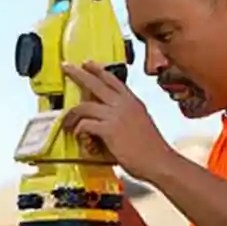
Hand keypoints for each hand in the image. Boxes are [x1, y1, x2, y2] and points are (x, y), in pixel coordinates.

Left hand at [60, 61, 175, 182]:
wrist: (158, 162)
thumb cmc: (151, 149)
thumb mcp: (140, 123)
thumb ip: (124, 117)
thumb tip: (107, 121)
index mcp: (133, 102)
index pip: (113, 80)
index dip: (98, 70)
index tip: (87, 63)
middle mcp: (124, 105)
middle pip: (96, 83)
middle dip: (78, 73)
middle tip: (67, 68)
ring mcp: (116, 116)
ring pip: (85, 106)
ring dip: (72, 115)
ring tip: (67, 122)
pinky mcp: (109, 130)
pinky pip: (85, 125)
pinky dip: (79, 131)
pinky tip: (80, 137)